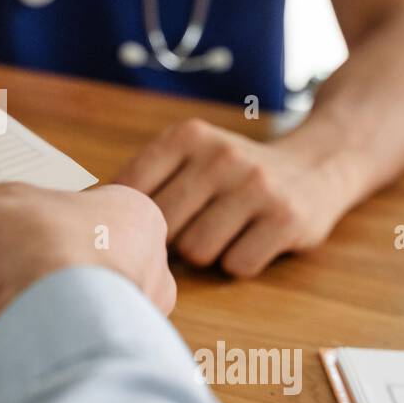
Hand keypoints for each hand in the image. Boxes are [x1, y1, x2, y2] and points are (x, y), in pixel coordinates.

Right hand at [0, 184, 175, 361]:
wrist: (57, 335)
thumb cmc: (46, 252)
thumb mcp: (1, 201)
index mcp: (130, 223)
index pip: (66, 215)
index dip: (10, 215)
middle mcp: (126, 279)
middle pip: (28, 265)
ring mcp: (99, 333)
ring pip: (15, 309)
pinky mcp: (73, 376)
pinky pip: (16, 351)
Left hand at [113, 118, 356, 277]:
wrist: (318, 165)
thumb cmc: (234, 172)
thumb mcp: (191, 155)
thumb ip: (145, 178)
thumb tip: (85, 214)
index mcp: (189, 136)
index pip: (132, 190)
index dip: (131, 219)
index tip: (137, 227)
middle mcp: (222, 156)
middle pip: (163, 227)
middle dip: (170, 240)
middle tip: (192, 229)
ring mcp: (257, 187)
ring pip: (197, 251)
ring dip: (206, 253)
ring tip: (225, 231)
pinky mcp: (287, 220)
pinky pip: (237, 266)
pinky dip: (239, 262)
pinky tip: (252, 240)